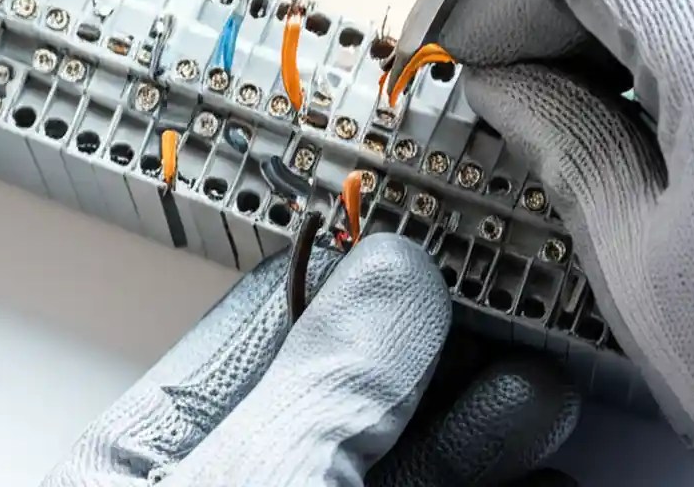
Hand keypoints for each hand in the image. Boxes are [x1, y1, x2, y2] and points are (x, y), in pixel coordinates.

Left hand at [39, 234, 582, 485]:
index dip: (355, 274)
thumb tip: (390, 278)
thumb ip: (319, 392)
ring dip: (485, 427)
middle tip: (515, 303)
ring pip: (404, 467)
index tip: (433, 232)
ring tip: (548, 390)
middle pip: (348, 400)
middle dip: (440, 352)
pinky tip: (546, 478)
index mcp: (145, 468)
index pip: (266, 331)